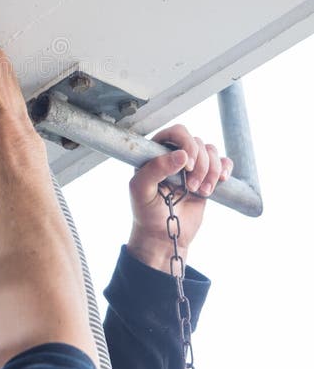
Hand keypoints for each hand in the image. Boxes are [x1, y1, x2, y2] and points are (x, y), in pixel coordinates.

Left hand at [127, 124, 232, 271]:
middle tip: (192, 187)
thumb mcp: (141, 190)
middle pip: (197, 141)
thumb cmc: (146, 212)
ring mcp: (192, 166)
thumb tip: (182, 155)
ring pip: (211, 151)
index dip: (186, 145)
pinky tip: (220, 182)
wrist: (164, 236)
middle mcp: (174, 155)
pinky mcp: (207, 177)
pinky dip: (225, 169)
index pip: (176, 132)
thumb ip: (155, 169)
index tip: (186, 167)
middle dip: (200, 163)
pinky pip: (223, 162)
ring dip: (211, 171)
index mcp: (156, 152)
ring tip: (201, 192)